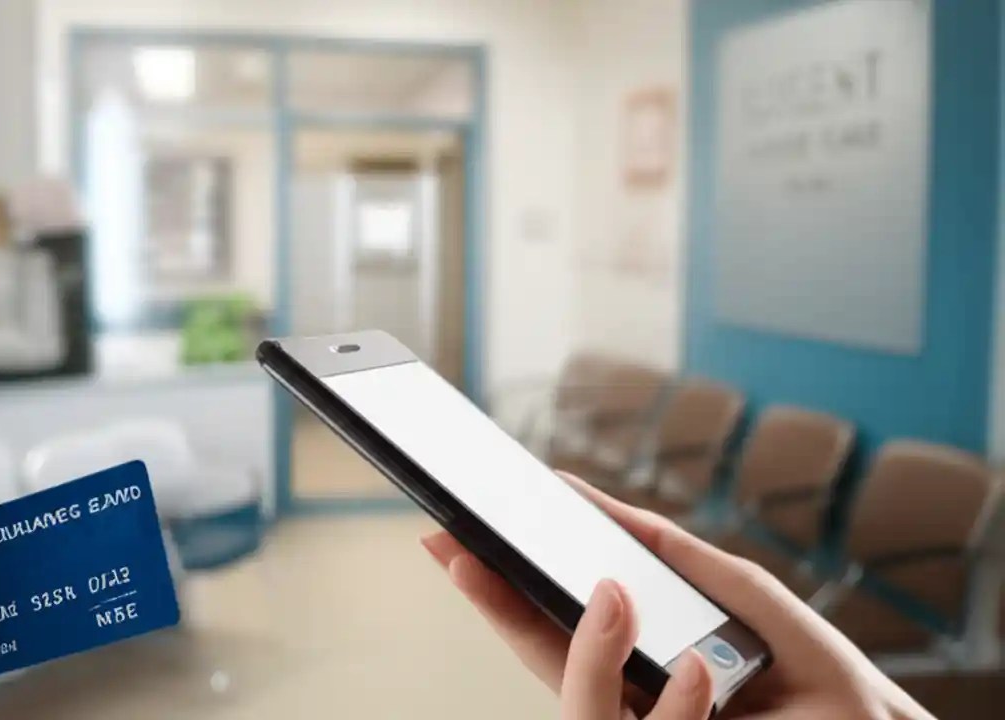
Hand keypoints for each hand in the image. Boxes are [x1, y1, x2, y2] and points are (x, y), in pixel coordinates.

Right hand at [421, 473, 935, 719]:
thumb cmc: (810, 666)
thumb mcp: (737, 592)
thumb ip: (671, 554)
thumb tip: (598, 507)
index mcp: (636, 654)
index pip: (551, 620)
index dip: (500, 584)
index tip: (455, 539)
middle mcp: (631, 698)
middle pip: (544, 654)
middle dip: (495, 601)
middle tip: (453, 550)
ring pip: (583, 703)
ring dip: (586, 654)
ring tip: (605, 593)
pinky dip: (676, 704)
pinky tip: (700, 669)